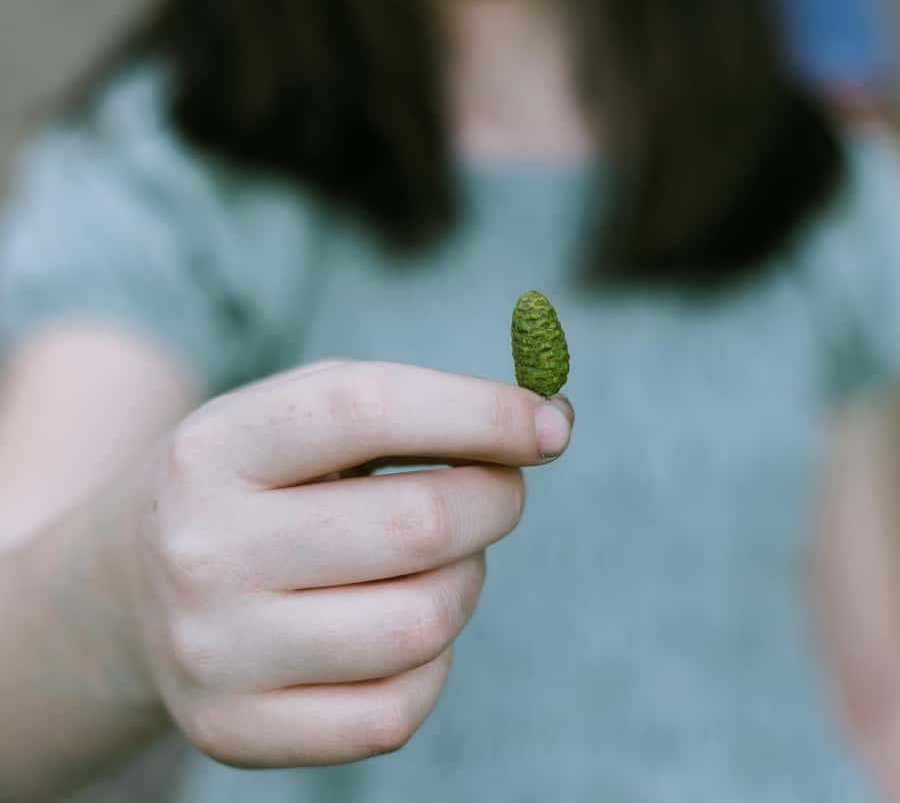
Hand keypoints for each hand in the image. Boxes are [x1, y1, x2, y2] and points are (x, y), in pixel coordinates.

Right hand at [118, 361, 572, 767]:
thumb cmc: (254, 483)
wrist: (132, 583)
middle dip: (494, 497)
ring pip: (424, 622)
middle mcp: (203, 551)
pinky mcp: (237, 731)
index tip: (552, 422)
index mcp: (217, 448)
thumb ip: (414, 409)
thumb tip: (548, 422)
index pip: (369, 409)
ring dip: (466, 579)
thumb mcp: (299, 419)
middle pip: (418, 525)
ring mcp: (215, 653)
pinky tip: (403, 620)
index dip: (481, 412)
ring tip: (437, 556)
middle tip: (495, 487)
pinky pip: (399, 710)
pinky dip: (433, 661)